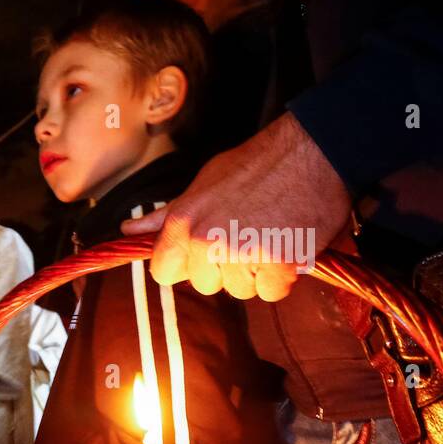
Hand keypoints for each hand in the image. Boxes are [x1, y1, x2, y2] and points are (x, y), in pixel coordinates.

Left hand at [120, 113, 350, 301]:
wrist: (313, 151)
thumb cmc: (256, 165)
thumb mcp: (202, 185)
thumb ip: (167, 216)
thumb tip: (129, 231)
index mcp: (184, 222)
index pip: (163, 272)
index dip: (183, 266)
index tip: (201, 255)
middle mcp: (207, 242)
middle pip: (205, 284)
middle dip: (224, 269)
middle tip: (246, 235)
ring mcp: (242, 255)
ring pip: (240, 290)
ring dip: (255, 273)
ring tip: (269, 235)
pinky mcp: (279, 264)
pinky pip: (271, 292)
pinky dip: (282, 277)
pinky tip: (287, 246)